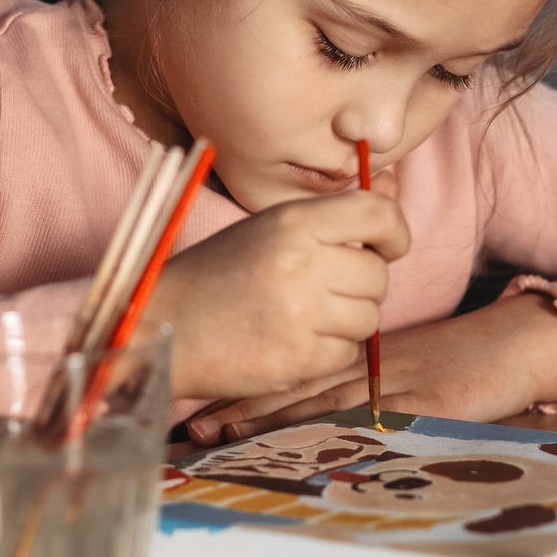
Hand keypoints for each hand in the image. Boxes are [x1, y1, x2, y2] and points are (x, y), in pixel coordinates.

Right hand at [145, 190, 410, 401]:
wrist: (162, 329)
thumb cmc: (215, 275)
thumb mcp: (266, 230)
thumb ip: (328, 219)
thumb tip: (392, 196)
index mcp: (292, 221)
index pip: (377, 214)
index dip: (395, 232)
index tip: (389, 246)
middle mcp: (301, 262)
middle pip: (378, 274)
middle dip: (361, 286)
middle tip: (324, 290)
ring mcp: (301, 313)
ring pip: (369, 317)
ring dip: (346, 321)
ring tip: (303, 317)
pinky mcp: (299, 359)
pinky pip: (347, 353)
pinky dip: (328, 351)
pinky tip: (292, 341)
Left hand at [184, 292, 556, 443]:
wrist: (518, 342)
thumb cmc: (461, 357)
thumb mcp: (407, 363)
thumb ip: (364, 382)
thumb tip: (313, 412)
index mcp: (363, 359)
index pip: (296, 374)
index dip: (249, 393)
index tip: (201, 412)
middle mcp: (371, 369)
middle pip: (297, 388)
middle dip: (244, 411)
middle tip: (193, 429)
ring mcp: (400, 385)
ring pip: (327, 403)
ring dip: (274, 423)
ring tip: (225, 439)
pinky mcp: (432, 400)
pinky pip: (382, 420)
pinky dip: (344, 435)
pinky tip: (311, 449)